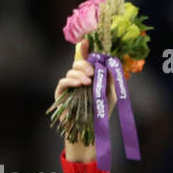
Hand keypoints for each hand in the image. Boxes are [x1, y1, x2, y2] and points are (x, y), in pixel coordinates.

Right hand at [56, 39, 113, 162]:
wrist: (91, 130)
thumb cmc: (102, 113)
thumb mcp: (111, 94)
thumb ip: (110, 78)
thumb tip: (109, 62)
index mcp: (90, 76)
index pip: (86, 59)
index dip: (85, 49)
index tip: (86, 41)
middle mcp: (79, 78)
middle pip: (78, 62)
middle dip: (85, 64)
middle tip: (93, 73)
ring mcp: (69, 85)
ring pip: (71, 70)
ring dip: (80, 73)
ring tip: (88, 82)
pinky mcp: (61, 93)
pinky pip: (63, 81)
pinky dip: (71, 80)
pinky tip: (80, 84)